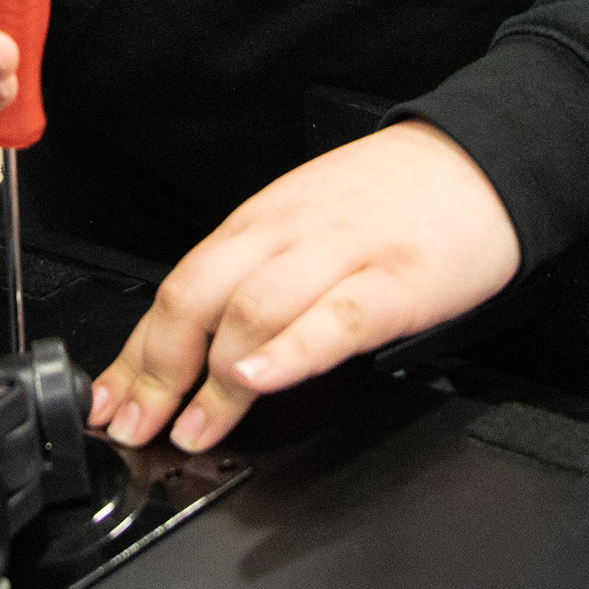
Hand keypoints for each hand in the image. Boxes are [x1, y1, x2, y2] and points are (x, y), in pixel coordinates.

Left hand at [92, 122, 518, 453]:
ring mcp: (340, 254)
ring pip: (254, 309)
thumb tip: (196, 344)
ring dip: (213, 377)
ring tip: (194, 429)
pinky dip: (291, 350)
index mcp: (260, 222)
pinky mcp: (396, 280)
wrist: (480, 159)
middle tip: (136, 425)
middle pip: (197, 296)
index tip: (108, 402)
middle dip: (157, 368)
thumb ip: (255, 273)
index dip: (136, 351)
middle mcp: (286, 232)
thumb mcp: (306, 223)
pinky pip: (335, 316)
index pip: (178, 287)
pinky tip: (262, 378)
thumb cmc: (391, 198)